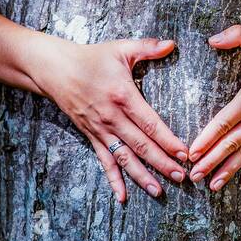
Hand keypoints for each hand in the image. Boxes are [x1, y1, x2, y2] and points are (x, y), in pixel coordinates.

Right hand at [25, 35, 188, 201]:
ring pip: (124, 158)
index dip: (168, 140)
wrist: (55, 69)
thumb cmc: (92, 58)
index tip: (185, 153)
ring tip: (159, 191)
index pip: (150, 124)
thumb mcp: (121, 48)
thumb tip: (173, 44)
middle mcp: (112, 117)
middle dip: (162, 163)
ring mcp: (100, 130)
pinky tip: (123, 197)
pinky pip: (104, 162)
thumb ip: (148, 47)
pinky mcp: (91, 137)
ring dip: (142, 176)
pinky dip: (113, 180)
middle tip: (182, 177)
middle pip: (141, 145)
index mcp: (123, 96)